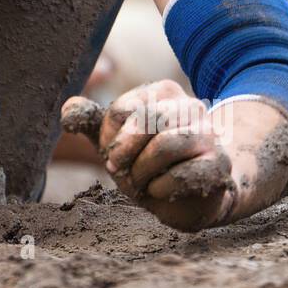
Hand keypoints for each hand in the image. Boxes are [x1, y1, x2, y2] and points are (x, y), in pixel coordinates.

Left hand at [61, 80, 287, 231]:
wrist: (195, 194)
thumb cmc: (153, 163)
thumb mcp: (118, 141)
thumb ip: (92, 123)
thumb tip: (68, 112)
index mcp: (164, 92)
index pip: (123, 110)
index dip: (110, 138)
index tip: (113, 155)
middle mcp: (191, 107)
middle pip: (147, 120)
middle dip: (124, 153)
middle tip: (119, 171)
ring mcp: (209, 135)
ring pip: (167, 145)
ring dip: (143, 172)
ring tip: (141, 184)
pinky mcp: (219, 165)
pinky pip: (184, 174)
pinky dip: (162, 188)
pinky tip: (160, 191)